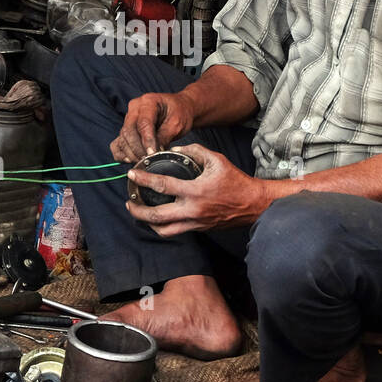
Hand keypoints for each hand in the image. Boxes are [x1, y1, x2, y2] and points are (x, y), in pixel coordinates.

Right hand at [111, 91, 195, 162]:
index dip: (147, 141)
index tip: (152, 155)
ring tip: (143, 163)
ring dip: (130, 153)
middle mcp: (135, 108)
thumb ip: (164, 137)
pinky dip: (122, 153)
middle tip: (147, 162)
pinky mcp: (127, 128)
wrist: (180, 107)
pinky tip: (130, 160)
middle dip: (137, 149)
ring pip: (123, 138)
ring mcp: (129, 117)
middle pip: (128, 131)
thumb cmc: (180, 112)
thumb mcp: (177, 124)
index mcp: (148, 102)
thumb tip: (153, 154)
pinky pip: (118, 142)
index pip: (143, 124)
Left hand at [125, 143, 274, 236]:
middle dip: (138, 211)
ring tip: (139, 213)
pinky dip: (162, 227)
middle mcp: (192, 210)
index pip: (163, 185)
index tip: (132, 174)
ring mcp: (195, 223)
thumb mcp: (216, 160)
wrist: (252, 204)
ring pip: (164, 231)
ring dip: (148, 223)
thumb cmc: (235, 181)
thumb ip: (194, 151)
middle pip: (156, 217)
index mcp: (195, 191)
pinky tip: (157, 218)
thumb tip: (174, 150)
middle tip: (129, 201)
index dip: (144, 180)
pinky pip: (175, 231)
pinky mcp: (198, 229)